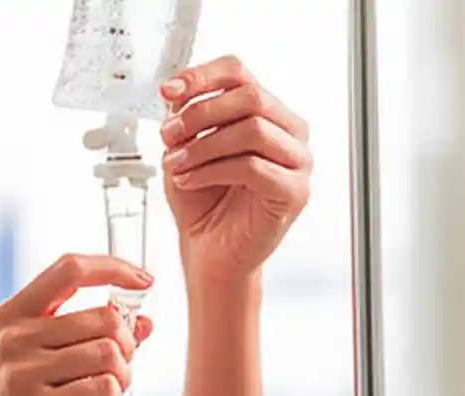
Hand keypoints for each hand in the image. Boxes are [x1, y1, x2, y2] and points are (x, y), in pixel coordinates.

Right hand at [0, 254, 154, 395]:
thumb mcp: (29, 366)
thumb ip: (81, 338)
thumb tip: (142, 320)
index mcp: (9, 316)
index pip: (70, 268)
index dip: (115, 268)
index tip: (146, 281)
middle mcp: (13, 338)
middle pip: (104, 316)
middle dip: (126, 343)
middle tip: (119, 369)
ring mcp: (23, 374)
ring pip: (110, 350)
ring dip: (124, 373)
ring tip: (109, 391)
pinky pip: (104, 385)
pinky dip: (113, 394)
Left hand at [159, 56, 312, 281]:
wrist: (209, 253)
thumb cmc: (202, 203)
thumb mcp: (185, 150)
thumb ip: (185, 117)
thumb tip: (175, 91)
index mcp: (267, 113)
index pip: (240, 73)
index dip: (202, 76)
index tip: (168, 91)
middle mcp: (289, 132)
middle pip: (251, 96)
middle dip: (200, 113)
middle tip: (170, 134)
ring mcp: (297, 162)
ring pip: (253, 129)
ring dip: (204, 144)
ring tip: (177, 163)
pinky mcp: (293, 192)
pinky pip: (253, 167)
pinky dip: (213, 170)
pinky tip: (190, 180)